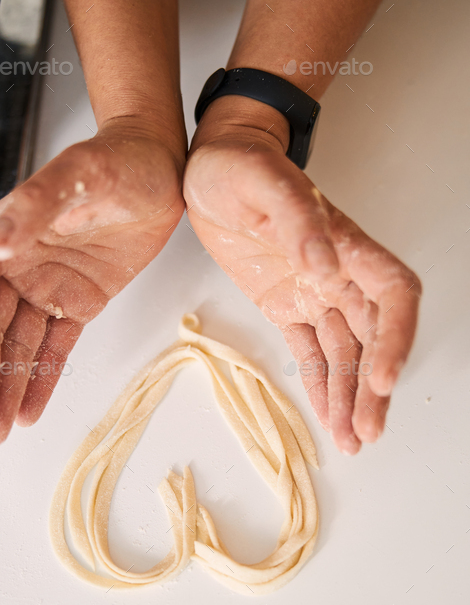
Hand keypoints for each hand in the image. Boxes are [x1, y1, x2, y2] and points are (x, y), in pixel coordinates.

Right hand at [0, 121, 184, 444]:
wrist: (162, 169)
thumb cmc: (116, 161)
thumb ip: (33, 208)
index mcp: (5, 239)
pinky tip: (27, 411)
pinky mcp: (79, 303)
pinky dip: (42, 380)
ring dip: (4, 389)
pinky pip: (56, 347)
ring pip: (18, 348)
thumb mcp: (77, 176)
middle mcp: (18, 268)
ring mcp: (47, 288)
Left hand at [184, 115, 420, 454]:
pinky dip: (320, 385)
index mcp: (346, 244)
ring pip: (344, 354)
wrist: (209, 168)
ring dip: (350, 397)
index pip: (392, 296)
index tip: (382, 379)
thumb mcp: (263, 182)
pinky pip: (311, 352)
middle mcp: (338, 275)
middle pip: (372, 338)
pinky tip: (329, 416)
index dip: (396, 339)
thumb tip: (327, 265)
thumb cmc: (240, 164)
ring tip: (353, 440)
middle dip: (372, 388)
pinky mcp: (286, 306)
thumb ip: (298, 219)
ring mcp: (313, 294)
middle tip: (366, 431)